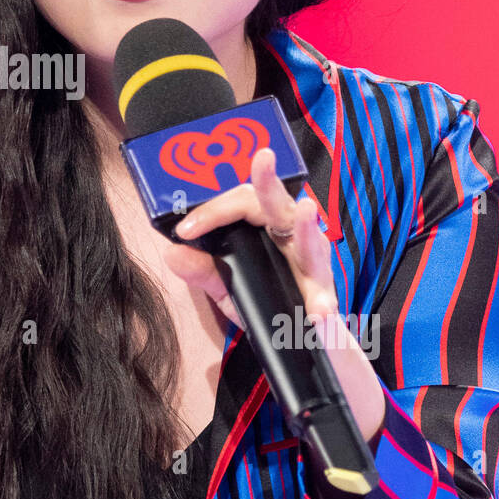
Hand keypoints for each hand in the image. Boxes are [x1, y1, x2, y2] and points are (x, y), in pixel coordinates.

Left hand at [162, 147, 386, 443]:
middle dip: (270, 180)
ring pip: (313, 242)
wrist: (294, 342)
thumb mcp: (226, 286)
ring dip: (309, 228)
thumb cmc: (263, 300)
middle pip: (280, 204)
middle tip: (262, 157)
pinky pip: (325, 299)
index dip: (213, 211)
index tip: (186, 230)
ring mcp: (313, 266)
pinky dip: (323, 305)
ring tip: (307, 211)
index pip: (241, 203)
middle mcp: (292, 238)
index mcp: (267, 227)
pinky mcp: (326, 298)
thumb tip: (172, 252)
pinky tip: (320, 313)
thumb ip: (202, 270)